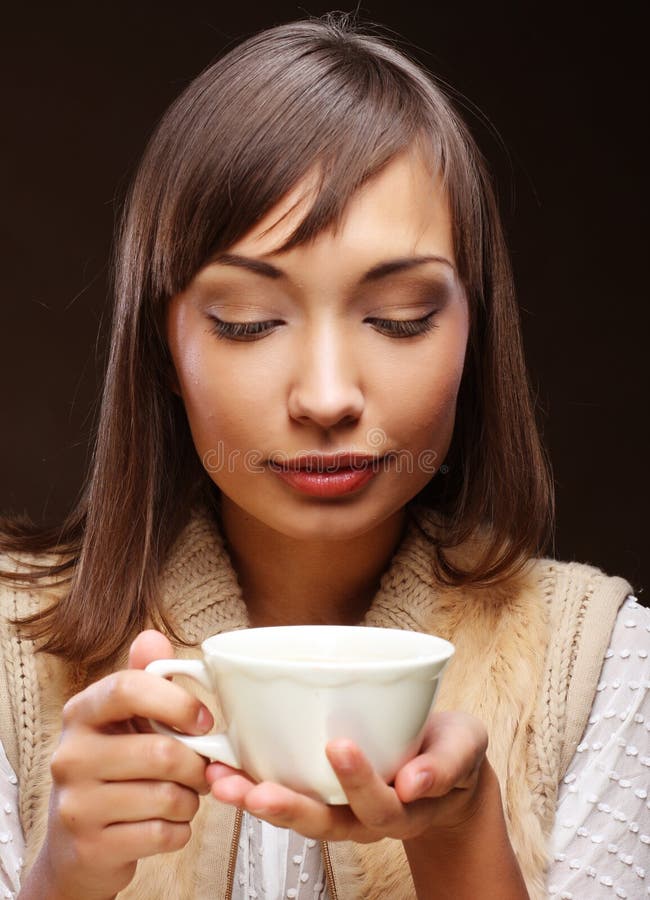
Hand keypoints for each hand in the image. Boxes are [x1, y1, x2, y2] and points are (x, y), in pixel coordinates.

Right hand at [24, 631, 212, 899]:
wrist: (77, 845)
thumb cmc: (113, 770)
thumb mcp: (124, 720)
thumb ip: (145, 679)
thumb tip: (153, 637)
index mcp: (81, 713)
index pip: (129, 688)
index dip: (178, 702)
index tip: (204, 721)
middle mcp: (70, 756)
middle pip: (161, 752)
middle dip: (196, 765)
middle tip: (201, 769)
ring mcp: (77, 805)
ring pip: (167, 797)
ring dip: (190, 800)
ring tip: (181, 796)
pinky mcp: (92, 847)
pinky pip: (163, 834)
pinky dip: (180, 831)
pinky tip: (166, 824)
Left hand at [206, 710, 489, 844]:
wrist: (445, 763)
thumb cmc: (450, 750)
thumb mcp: (463, 749)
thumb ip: (445, 765)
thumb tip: (416, 783)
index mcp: (405, 807)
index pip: (380, 807)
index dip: (360, 782)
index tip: (340, 747)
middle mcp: (367, 817)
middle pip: (327, 823)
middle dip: (291, 808)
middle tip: (258, 792)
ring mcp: (342, 807)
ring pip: (300, 814)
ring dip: (259, 800)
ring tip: (223, 782)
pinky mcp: (323, 790)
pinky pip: (288, 794)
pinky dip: (254, 782)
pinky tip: (224, 768)